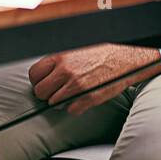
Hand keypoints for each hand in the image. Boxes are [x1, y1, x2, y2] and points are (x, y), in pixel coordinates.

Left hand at [28, 45, 160, 115]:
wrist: (126, 56)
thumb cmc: (104, 51)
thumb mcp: (76, 49)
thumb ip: (60, 60)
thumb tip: (47, 71)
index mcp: (61, 56)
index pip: (34, 74)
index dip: (38, 81)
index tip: (43, 83)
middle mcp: (66, 71)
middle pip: (41, 92)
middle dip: (47, 94)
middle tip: (55, 91)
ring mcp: (77, 86)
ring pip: (54, 103)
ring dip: (60, 101)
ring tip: (71, 94)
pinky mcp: (88, 98)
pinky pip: (71, 110)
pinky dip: (74, 107)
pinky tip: (81, 98)